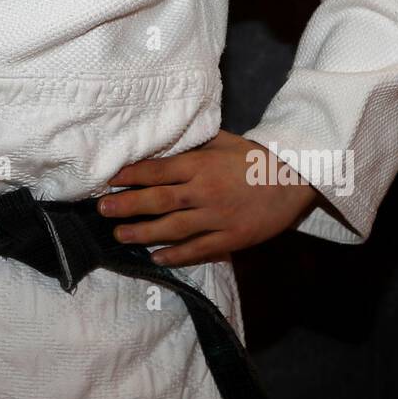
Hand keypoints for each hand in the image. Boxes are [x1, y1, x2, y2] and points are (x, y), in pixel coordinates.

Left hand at [97, 128, 320, 265]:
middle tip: (102, 209)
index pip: (157, 170)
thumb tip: (163, 141)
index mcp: (201, 164)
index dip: (130, 175)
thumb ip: (194, 144)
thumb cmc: (255, 157)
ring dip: (142, 232)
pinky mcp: (231, 238)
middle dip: (127, 205)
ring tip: (119, 234)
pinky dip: (176, 255)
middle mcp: (204, 191)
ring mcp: (217, 217)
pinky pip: (198, 249)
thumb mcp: (224, 141)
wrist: (295, 179)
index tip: (108, 179)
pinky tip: (155, 257)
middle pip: (158, 200)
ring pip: (172, 228)